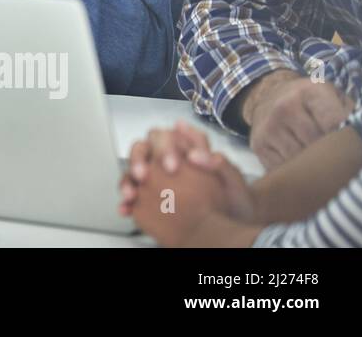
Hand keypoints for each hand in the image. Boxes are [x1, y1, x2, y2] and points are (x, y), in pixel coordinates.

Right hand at [127, 154, 258, 245]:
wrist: (235, 226)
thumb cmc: (235, 201)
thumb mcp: (234, 182)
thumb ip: (220, 164)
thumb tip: (198, 155)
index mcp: (187, 149)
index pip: (171, 135)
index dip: (169, 146)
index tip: (175, 164)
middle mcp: (168, 159)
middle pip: (145, 147)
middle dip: (141, 159)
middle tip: (145, 175)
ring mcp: (156, 177)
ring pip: (133, 168)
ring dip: (128, 178)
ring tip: (132, 194)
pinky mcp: (149, 197)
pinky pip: (132, 193)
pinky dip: (126, 201)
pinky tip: (126, 208)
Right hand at [244, 71, 352, 168]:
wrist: (267, 95)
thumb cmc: (309, 101)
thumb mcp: (332, 97)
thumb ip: (349, 115)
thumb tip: (360, 141)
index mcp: (309, 92)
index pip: (334, 124)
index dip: (344, 140)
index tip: (346, 145)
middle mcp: (285, 108)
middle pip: (317, 145)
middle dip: (330, 155)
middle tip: (336, 157)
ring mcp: (269, 128)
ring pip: (300, 160)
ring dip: (312, 165)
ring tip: (319, 161)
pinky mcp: (258, 145)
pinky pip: (284, 169)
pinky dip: (296, 171)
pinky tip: (300, 163)